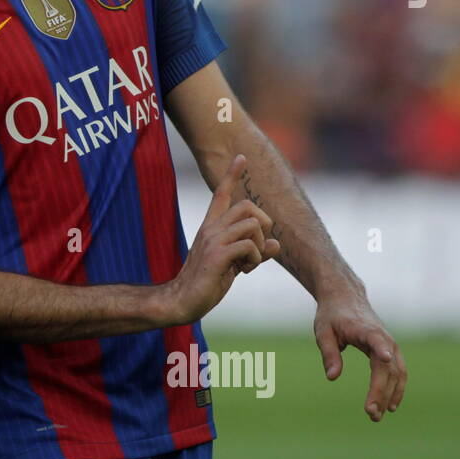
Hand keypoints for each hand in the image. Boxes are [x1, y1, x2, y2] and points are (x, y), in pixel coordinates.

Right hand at [161, 154, 279, 324]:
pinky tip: (244, 271)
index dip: (232, 175)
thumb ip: (253, 252)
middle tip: (259, 247)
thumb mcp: (233, 264)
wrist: (183, 301)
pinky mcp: (217, 255)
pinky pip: (249, 245)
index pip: (221, 194)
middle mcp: (211, 229)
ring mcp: (213, 241)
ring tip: (249, 264)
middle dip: (263, 224)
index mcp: (211, 228)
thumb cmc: (206, 283)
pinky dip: (255, 258)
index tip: (241, 157)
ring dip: (260, 246)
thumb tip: (277, 244)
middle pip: (247, 206)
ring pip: (252, 224)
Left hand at [314, 292, 406, 421]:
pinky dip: (396, 388)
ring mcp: (390, 344)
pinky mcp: (391, 350)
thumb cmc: (332, 315)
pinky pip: (398, 372)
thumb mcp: (323, 331)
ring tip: (377, 416)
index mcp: (365, 330)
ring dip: (390, 395)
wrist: (345, 297)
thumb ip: (329, 353)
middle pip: (386, 367)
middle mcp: (383, 338)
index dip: (381, 348)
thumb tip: (332, 377)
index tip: (386, 358)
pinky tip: (390, 405)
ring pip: (396, 373)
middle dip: (380, 391)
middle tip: (370, 414)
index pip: (376, 339)